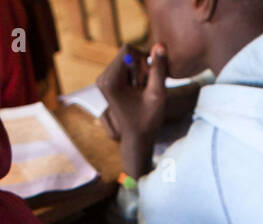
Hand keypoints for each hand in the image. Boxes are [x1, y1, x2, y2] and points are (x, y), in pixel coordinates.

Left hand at [97, 42, 167, 176]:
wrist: (137, 139)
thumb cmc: (148, 121)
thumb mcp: (157, 95)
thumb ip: (159, 69)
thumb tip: (160, 45)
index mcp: (110, 81)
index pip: (128, 50)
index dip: (143, 59)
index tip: (148, 79)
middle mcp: (102, 78)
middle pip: (126, 53)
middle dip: (141, 65)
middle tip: (145, 87)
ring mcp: (104, 80)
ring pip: (127, 59)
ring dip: (139, 70)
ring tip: (142, 91)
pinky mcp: (108, 82)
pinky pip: (125, 66)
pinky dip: (135, 74)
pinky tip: (138, 91)